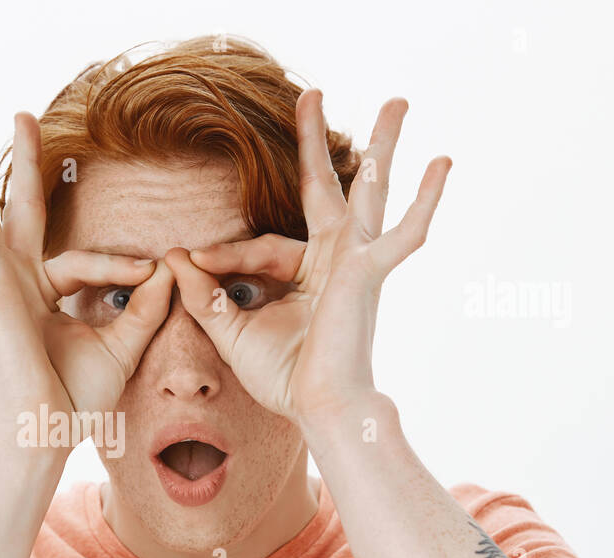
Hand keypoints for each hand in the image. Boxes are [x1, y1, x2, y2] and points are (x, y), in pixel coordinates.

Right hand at [0, 113, 173, 445]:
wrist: (47, 433)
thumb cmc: (76, 401)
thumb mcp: (122, 346)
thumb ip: (143, 309)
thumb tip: (168, 269)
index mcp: (45, 292)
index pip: (82, 259)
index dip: (120, 266)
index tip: (150, 272)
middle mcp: (17, 283)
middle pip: (19, 209)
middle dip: (24, 163)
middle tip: (23, 114)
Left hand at [164, 90, 450, 427]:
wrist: (318, 409)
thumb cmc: (284, 377)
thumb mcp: (231, 329)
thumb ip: (203, 294)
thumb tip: (171, 256)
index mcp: (307, 272)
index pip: (262, 243)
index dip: (222, 253)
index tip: (190, 259)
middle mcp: (336, 259)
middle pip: (326, 188)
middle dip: (317, 142)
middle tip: (311, 92)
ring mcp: (357, 262)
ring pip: (371, 192)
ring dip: (383, 145)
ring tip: (398, 102)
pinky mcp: (369, 273)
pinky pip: (403, 233)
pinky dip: (424, 200)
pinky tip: (442, 164)